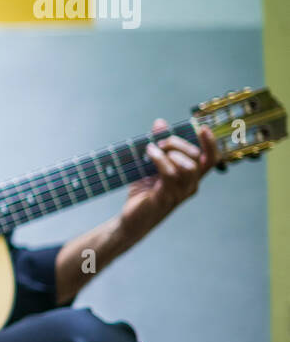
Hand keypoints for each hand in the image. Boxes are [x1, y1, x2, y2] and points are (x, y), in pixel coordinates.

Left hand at [119, 118, 217, 240]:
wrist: (131, 219)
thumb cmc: (143, 192)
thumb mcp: (150, 164)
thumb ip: (158, 144)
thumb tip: (161, 122)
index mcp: (191, 177)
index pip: (210, 160)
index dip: (210, 144)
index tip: (203, 128)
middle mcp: (190, 185)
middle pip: (197, 158)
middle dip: (178, 143)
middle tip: (159, 141)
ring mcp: (180, 193)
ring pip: (187, 166)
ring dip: (169, 151)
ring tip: (151, 148)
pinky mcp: (166, 198)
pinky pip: (170, 174)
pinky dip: (160, 159)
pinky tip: (149, 153)